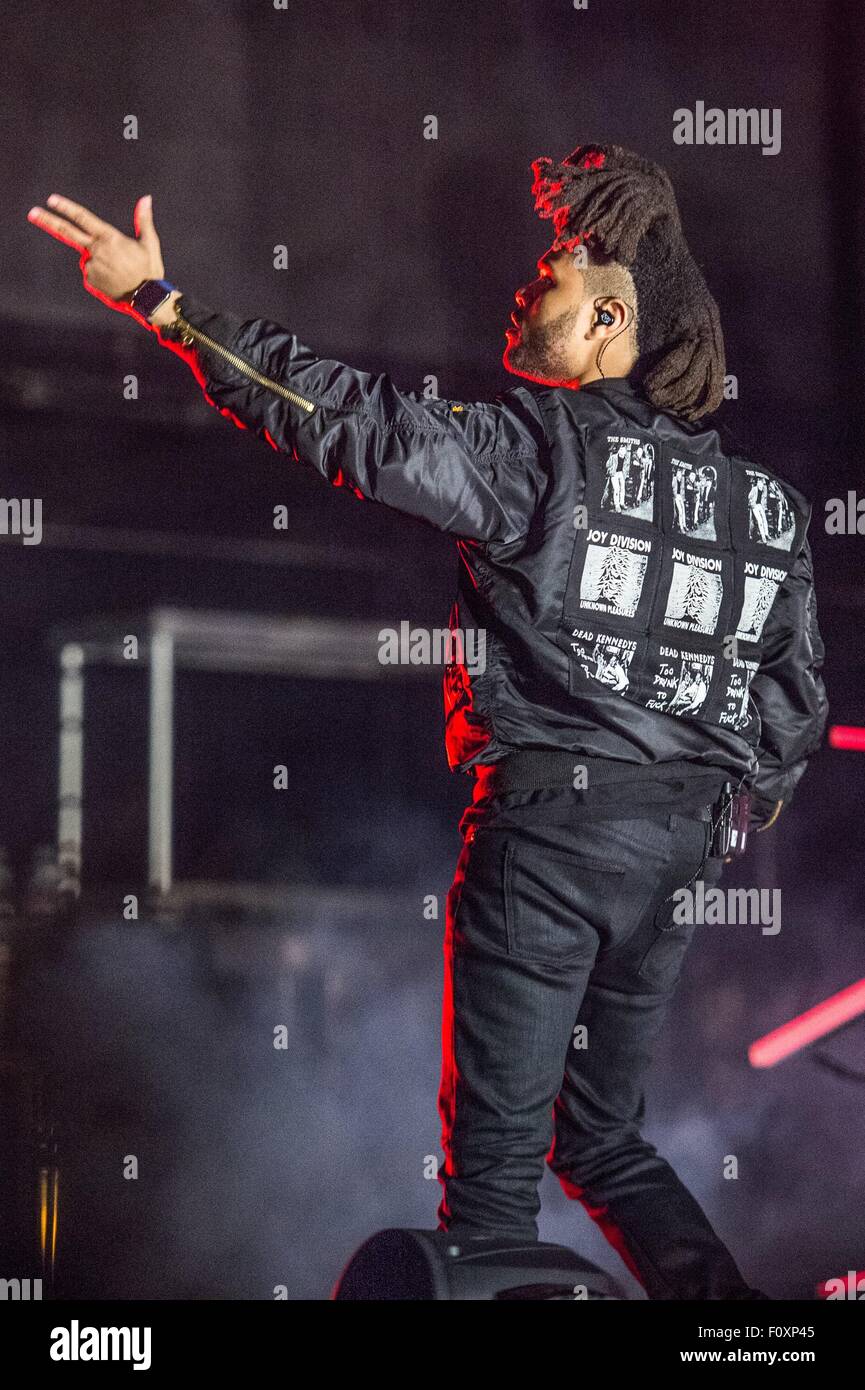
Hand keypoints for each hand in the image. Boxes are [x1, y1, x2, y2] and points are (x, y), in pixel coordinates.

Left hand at [27, 193, 164, 314]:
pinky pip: (91, 272)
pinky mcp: (90, 280)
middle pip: (66, 232)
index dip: (66, 208)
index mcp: (109, 238)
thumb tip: (146, 198)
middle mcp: (96, 250)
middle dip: (47, 221)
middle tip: (32, 212)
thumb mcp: (150, 244)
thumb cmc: (150, 271)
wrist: (147, 299)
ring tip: (119, 271)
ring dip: (99, 260)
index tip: (52, 200)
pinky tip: (114, 280)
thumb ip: (144, 220)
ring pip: (88, 257)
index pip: (83, 218)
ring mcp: (91, 266)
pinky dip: (100, 274)